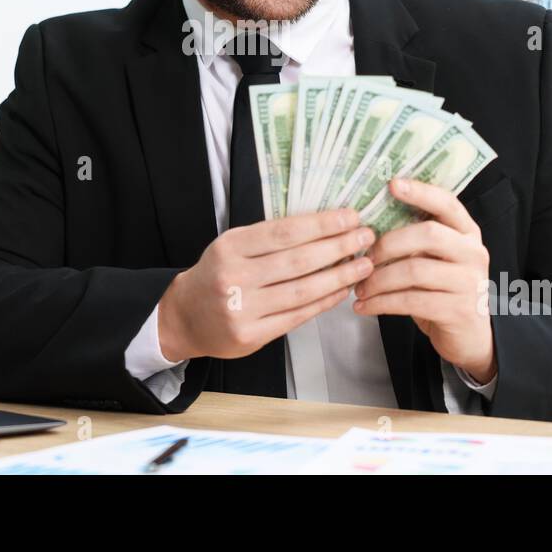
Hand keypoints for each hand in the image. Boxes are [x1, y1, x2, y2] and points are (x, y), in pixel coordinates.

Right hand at [158, 208, 375, 361]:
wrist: (185, 317)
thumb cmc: (217, 274)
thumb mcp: (233, 245)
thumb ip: (270, 238)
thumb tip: (324, 226)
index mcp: (231, 246)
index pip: (285, 231)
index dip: (322, 224)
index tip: (350, 217)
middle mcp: (235, 276)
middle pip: (298, 260)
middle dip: (338, 247)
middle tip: (366, 237)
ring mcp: (242, 308)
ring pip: (302, 290)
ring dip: (339, 276)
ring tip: (364, 265)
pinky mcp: (251, 335)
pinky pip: (297, 316)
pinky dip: (324, 302)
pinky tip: (342, 290)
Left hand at [352, 178, 496, 384]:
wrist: (469, 336)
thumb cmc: (442, 290)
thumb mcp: (435, 260)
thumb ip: (416, 240)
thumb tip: (368, 225)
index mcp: (467, 233)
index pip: (447, 203)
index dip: (420, 192)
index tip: (392, 184)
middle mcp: (473, 253)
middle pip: (428, 234)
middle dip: (388, 244)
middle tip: (364, 257)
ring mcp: (469, 282)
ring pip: (415, 270)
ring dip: (378, 279)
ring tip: (359, 287)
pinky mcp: (458, 310)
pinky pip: (411, 301)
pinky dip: (381, 303)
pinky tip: (364, 306)